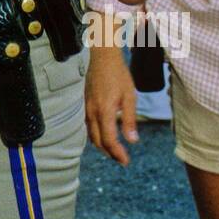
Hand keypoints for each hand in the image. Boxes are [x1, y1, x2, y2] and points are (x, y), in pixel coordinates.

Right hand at [85, 45, 138, 166]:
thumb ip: (130, 120)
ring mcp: (86, 108)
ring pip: (91, 135)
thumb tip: (133, 141)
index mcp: (104, 111)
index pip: (109, 140)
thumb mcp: (130, 97)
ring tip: (114, 151)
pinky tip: (104, 136)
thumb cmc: (118, 75)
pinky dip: (96, 136)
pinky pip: (88, 126)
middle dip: (109, 153)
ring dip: (102, 146)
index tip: (126, 161)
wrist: (102, 58)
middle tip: (121, 159)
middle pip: (98, 141)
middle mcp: (92, 112)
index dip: (117, 153)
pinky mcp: (85, 104)